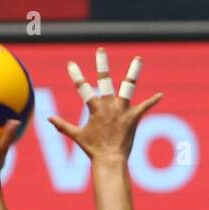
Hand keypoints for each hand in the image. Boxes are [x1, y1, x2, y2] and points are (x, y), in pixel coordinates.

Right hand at [47, 48, 161, 161]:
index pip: (83, 88)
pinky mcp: (133, 117)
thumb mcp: (77, 136)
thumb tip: (48, 119)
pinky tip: (160, 95)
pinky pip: (145, 107)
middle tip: (101, 49)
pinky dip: (152, 101)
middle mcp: (109, 105)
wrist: (109, 160)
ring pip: (128, 87)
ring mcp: (122, 110)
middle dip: (102, 64)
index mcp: (95, 108)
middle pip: (105, 81)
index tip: (71, 63)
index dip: (76, 76)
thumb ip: (63, 126)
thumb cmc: (93, 149)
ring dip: (133, 72)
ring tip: (138, 58)